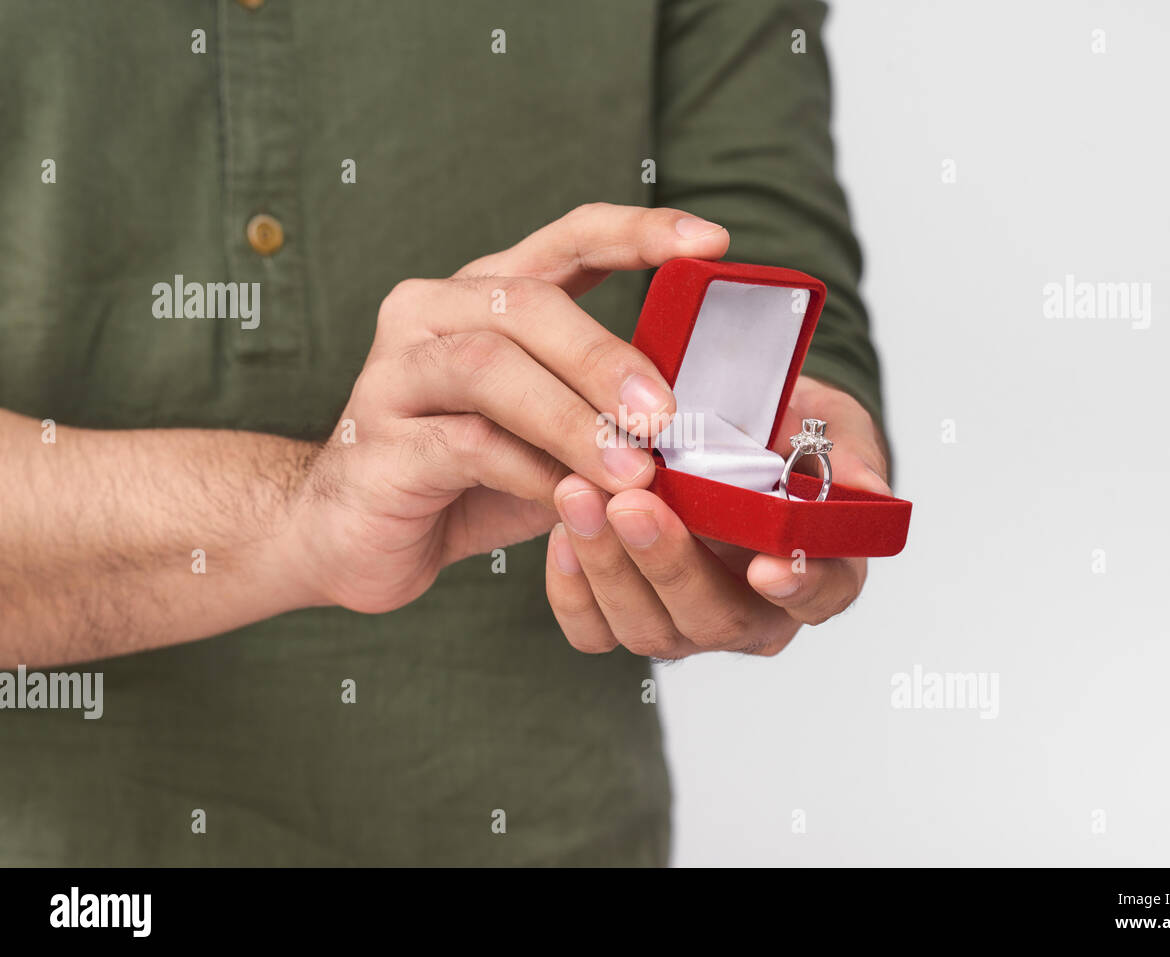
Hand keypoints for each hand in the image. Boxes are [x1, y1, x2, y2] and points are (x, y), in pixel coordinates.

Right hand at [283, 203, 730, 612]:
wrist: (352, 537)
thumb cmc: (466, 480)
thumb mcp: (550, 437)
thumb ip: (603, 412)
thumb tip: (694, 421)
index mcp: (486, 295)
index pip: (568, 239)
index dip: (639, 232)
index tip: (711, 241)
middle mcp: (433, 312)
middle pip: (530, 304)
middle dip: (607, 359)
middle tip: (665, 418)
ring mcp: (396, 371)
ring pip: (492, 368)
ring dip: (573, 421)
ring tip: (630, 472)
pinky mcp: (378, 439)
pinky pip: (466, 443)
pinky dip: (528, 472)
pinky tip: (567, 501)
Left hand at [544, 375, 890, 657]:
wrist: (717, 423)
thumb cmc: (778, 430)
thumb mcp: (825, 424)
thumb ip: (844, 453)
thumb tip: (867, 485)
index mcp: (817, 569)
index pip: (822, 596)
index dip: (799, 587)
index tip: (766, 566)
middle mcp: (755, 611)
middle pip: (718, 620)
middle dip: (670, 564)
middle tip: (633, 506)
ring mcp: (687, 619)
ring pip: (650, 629)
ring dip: (609, 567)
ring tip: (577, 496)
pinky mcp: (627, 615)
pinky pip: (595, 631)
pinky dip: (573, 589)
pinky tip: (561, 533)